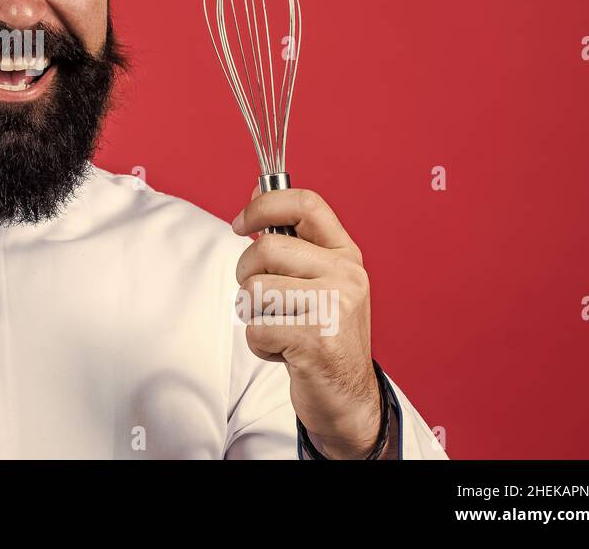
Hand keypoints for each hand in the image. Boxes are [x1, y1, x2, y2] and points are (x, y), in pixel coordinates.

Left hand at [232, 185, 382, 457]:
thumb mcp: (318, 281)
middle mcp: (346, 275)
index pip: (306, 204)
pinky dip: (260, 345)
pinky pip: (255, 329)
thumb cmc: (322, 334)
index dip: (264, 204)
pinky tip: (284, 352)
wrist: (348, 398)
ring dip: (254, 314)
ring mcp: (334, 307)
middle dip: (246, 273)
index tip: (239, 223)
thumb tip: (256, 189)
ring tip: (281, 329)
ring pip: (255, 290)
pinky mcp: (316, 341)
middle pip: (266, 248)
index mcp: (346, 255)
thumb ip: (293, 240)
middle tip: (261, 298)